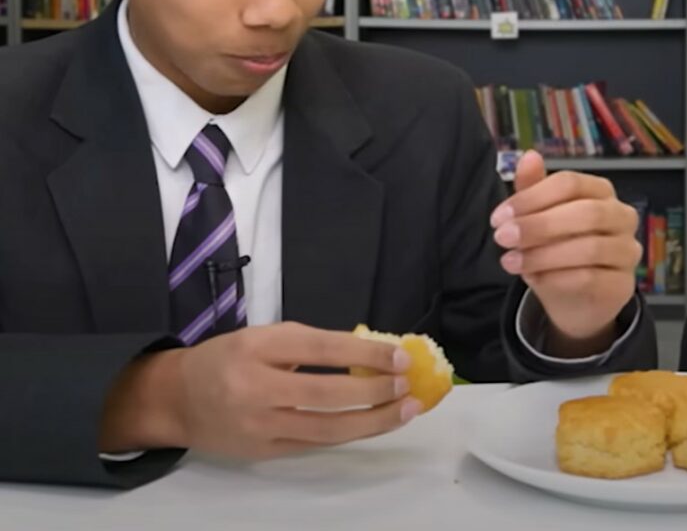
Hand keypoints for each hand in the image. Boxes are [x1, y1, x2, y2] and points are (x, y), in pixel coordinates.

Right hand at [99, 322, 419, 458]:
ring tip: (405, 410)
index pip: (322, 350)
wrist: (176, 399)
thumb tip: (369, 353)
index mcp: (259, 347)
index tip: (400, 356)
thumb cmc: (228, 358)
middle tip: (408, 386)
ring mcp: (259, 426)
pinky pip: (314, 444)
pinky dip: (348, 434)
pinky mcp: (262, 453)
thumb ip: (311, 344)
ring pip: (326, 429)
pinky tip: (373, 424)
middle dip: (375, 392)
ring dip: (372, 422)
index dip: (365, 355)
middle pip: (327, 395)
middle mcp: (257, 388)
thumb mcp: (264, 336)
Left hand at [491, 150, 640, 353]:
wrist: (577, 299)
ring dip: (543, 255)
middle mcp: (621, 216)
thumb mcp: (540, 217)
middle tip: (502, 238)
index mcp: (601, 191)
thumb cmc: (559, 249)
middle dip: (538, 226)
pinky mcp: (623, 284)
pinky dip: (557, 278)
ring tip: (510, 261)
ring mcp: (627, 251)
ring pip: (589, 248)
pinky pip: (591, 279)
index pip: (570, 183)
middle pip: (585, 213)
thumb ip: (533, 188)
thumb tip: (528, 155)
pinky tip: (533, 279)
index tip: (499, 217)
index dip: (532, 198)